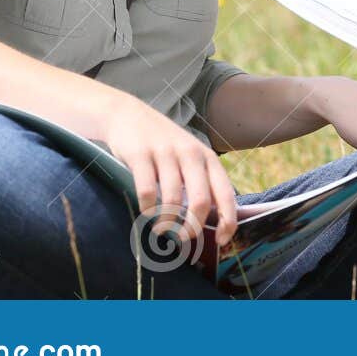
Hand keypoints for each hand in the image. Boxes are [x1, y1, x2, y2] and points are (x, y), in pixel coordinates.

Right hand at [101, 95, 238, 250]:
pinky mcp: (141, 155)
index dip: (228, 220)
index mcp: (208, 158)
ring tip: (161, 229)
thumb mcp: (190, 158)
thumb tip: (215, 221)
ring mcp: (166, 154)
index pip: (226, 193)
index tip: (222, 240)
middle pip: (201, 202)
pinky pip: (148, 192)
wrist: (128, 115)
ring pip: (173, 201)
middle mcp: (191, 155)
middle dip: (192, 228)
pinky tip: (146, 211)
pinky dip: (148, 209)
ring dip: (167, 223)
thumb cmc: (164, 146)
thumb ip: (202, 183)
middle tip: (182, 239)